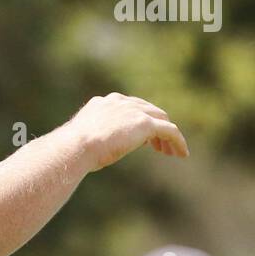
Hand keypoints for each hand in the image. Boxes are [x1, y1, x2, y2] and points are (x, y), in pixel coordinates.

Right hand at [63, 93, 188, 171]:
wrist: (75, 146)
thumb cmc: (72, 149)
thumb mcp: (83, 139)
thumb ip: (93, 137)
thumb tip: (93, 150)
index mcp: (103, 103)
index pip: (129, 106)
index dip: (138, 120)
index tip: (141, 137)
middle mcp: (120, 102)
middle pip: (148, 110)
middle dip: (155, 126)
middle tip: (158, 145)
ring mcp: (134, 111)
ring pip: (161, 119)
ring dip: (168, 136)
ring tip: (171, 152)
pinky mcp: (145, 123)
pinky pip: (170, 131)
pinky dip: (178, 142)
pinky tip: (182, 154)